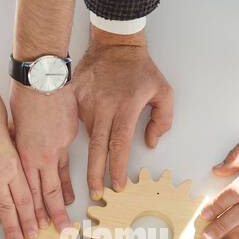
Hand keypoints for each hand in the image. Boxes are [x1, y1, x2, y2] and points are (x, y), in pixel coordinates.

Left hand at [11, 83, 76, 231]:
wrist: (42, 79)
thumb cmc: (22, 98)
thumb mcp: (10, 127)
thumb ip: (13, 148)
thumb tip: (12, 161)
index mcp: (22, 154)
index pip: (25, 190)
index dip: (28, 211)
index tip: (30, 226)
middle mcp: (39, 156)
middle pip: (42, 194)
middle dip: (47, 218)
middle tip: (52, 235)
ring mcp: (56, 149)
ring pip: (56, 184)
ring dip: (59, 206)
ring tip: (64, 224)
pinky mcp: (68, 139)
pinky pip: (66, 166)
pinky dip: (67, 183)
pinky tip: (70, 196)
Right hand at [73, 27, 173, 198]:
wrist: (114, 44)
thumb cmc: (141, 70)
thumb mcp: (164, 91)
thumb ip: (162, 120)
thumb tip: (150, 143)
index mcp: (126, 107)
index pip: (120, 145)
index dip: (117, 168)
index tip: (117, 185)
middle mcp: (104, 106)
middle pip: (97, 148)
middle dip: (95, 175)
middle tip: (95, 193)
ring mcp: (86, 101)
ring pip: (87, 136)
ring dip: (91, 152)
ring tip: (92, 167)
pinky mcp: (74, 97)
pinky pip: (77, 121)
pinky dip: (82, 132)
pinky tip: (87, 136)